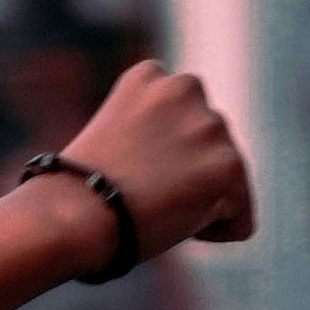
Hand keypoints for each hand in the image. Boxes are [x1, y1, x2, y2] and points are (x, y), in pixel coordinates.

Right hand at [55, 59, 256, 258]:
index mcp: (150, 77)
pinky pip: (240, 219)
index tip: (125, 166)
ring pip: (227, 180)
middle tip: (138, 189)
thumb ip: (156, 134)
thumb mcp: (114, 137)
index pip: (182, 119)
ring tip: (152, 205)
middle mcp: (185, 88)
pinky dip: (214, 232)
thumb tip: (192, 166)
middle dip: (186, 172)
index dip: (157, 154)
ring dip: (199, 199)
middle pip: (210, 146)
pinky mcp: (229, 166)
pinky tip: (171, 223)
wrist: (70, 216)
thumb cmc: (76, 193)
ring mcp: (211, 126)